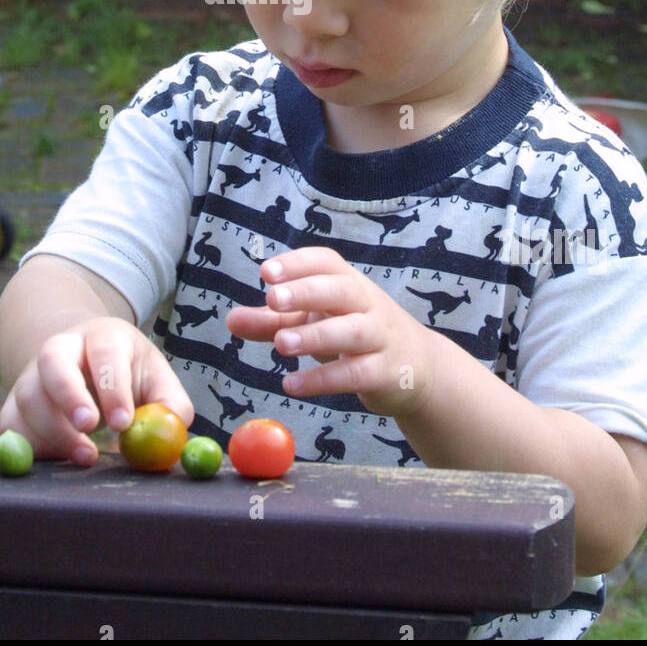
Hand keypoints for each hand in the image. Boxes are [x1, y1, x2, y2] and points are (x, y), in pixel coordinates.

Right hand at [0, 316, 194, 465]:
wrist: (84, 362)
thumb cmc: (127, 374)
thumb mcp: (156, 378)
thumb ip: (170, 404)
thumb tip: (170, 431)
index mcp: (103, 335)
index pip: (105, 352)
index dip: (113, 387)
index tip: (123, 424)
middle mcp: (61, 347)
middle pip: (53, 360)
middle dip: (70, 396)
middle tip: (90, 430)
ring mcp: (32, 373)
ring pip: (28, 396)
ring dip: (53, 432)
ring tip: (86, 456)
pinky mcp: (14, 402)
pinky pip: (10, 425)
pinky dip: (31, 446)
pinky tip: (57, 459)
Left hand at [226, 248, 435, 416]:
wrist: (416, 365)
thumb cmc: (354, 333)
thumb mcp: (314, 321)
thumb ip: (272, 320)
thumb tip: (230, 320)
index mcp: (348, 282)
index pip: (326, 262)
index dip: (297, 264)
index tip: (266, 272)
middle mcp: (367, 303)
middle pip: (341, 289)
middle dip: (307, 291)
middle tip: (272, 299)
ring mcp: (380, 337)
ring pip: (351, 331)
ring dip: (315, 336)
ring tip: (281, 344)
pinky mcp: (385, 372)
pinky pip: (355, 373)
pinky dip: (323, 379)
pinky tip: (291, 383)